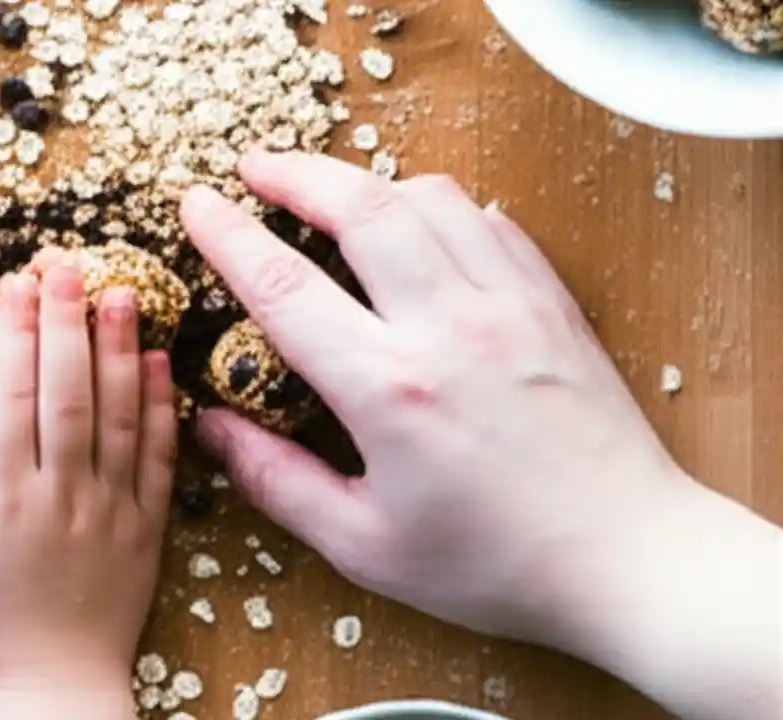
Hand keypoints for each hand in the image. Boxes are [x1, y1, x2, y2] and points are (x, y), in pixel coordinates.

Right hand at [0, 265, 175, 717]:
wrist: (51, 684)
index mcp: (2, 498)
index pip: (12, 398)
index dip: (16, 334)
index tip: (17, 281)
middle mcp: (61, 495)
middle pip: (67, 393)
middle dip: (66, 321)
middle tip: (69, 262)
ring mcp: (113, 509)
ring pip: (119, 416)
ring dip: (120, 349)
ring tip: (122, 291)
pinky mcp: (150, 526)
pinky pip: (160, 460)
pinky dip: (163, 408)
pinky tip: (161, 362)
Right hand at [179, 150, 690, 639]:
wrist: (626, 557)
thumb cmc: (495, 564)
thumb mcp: (363, 545)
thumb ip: (276, 480)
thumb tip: (211, 428)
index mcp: (390, 390)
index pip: (286, 286)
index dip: (228, 236)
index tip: (196, 205)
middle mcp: (449, 328)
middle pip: (360, 207)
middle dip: (294, 173)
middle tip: (253, 165)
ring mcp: (509, 305)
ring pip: (429, 198)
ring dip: (369, 183)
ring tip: (332, 195)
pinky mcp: (550, 302)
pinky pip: (488, 221)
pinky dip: (440, 206)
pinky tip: (419, 226)